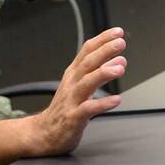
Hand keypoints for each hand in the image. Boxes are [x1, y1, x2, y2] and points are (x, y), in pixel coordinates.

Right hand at [27, 28, 125, 156]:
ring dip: (103, 73)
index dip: (102, 40)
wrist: (44, 133)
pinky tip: (116, 100)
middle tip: (120, 43)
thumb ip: (99, 72)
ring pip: (86, 83)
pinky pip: (88, 109)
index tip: (117, 32)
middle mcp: (71, 84)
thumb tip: (119, 60)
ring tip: (120, 67)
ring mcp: (72, 100)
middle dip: (104, 51)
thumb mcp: (80, 86)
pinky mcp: (73, 117)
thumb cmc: (65, 108)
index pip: (86, 51)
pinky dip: (103, 104)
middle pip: (87, 63)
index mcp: (73, 74)